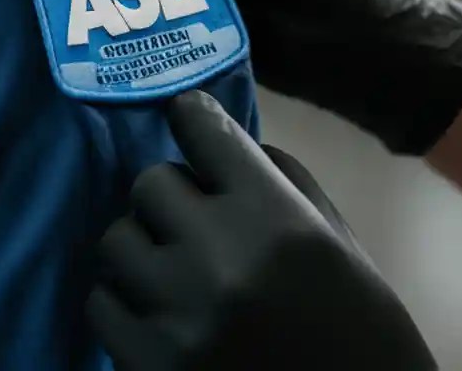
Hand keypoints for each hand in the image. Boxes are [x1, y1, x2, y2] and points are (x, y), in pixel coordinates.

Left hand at [86, 91, 437, 370]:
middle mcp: (220, 259)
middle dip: (173, 194)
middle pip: (151, 183)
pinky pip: (101, 303)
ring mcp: (176, 316)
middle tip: (193, 215)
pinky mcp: (147, 364)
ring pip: (117, 240)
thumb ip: (283, 184)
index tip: (188, 116)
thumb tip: (224, 145)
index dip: (193, 116)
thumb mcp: (339, 242)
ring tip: (172, 265)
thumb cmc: (360, 327)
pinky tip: (160, 309)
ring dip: (144, 245)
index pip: (205, 133)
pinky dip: (126, 299)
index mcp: (277, 220)